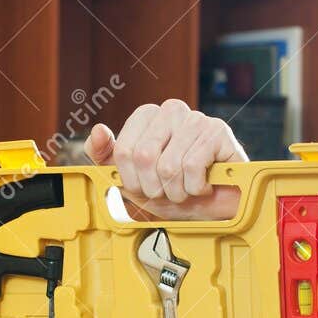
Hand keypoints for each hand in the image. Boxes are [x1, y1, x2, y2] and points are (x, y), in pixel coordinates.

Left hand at [86, 100, 246, 220]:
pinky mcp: (218, 131)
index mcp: (148, 116)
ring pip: (169, 166)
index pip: (123, 151)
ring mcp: (196, 118)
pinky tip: (204, 184)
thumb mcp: (130, 178)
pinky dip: (196, 188)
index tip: (145, 186)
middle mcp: (171, 110)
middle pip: (144, 156)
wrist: (210, 208)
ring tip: (186, 188)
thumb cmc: (172, 189)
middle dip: (154, 187)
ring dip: (177, 191)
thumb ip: (106, 156)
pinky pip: (193, 167)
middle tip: (168, 190)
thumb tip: (98, 131)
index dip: (132, 180)